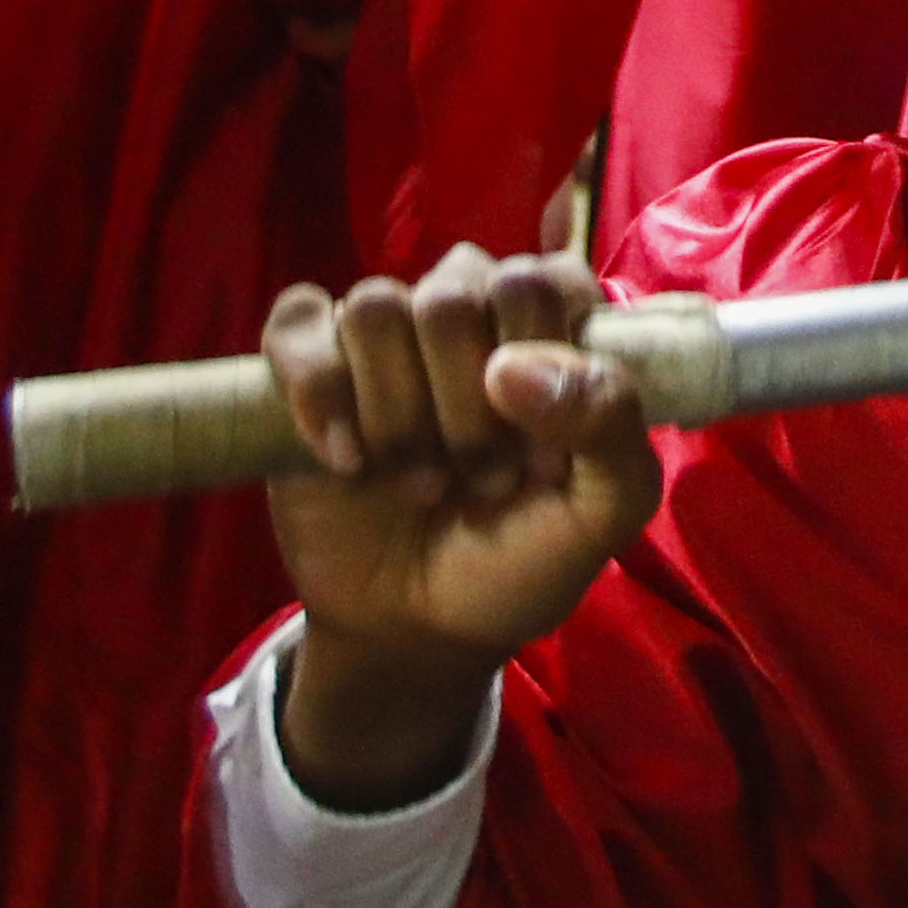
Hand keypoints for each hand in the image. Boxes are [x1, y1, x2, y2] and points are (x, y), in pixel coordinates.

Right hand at [259, 244, 662, 809]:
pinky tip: (346, 460)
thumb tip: (514, 367)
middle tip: (482, 482)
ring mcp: (384, 336)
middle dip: (468, 406)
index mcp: (547, 328)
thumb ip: (609, 424)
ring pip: (376, 306)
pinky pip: (298, 320)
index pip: (546, 278)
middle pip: (455, 291)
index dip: (545, 366)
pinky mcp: (307, 362)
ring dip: (399, 414)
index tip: (546, 461)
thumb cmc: (518, 559)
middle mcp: (468, 313)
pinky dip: (319, 390)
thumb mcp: (602, 513)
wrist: (417, 629)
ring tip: (420, 485)